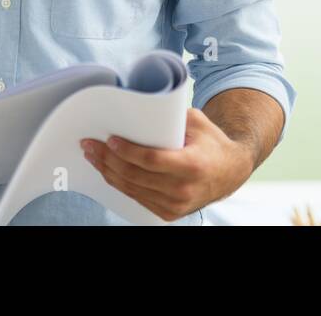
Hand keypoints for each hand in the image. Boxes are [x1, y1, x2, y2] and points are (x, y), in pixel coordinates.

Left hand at [79, 107, 253, 221]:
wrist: (230, 172)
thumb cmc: (212, 143)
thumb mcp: (198, 122)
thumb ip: (171, 118)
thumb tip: (138, 108)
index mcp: (192, 165)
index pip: (151, 160)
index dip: (127, 151)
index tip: (110, 140)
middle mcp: (182, 189)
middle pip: (135, 176)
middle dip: (107, 159)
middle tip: (89, 145)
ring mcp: (175, 205)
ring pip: (131, 189)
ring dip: (108, 172)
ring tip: (93, 156)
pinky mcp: (169, 213)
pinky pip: (137, 198)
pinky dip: (120, 184)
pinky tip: (109, 171)